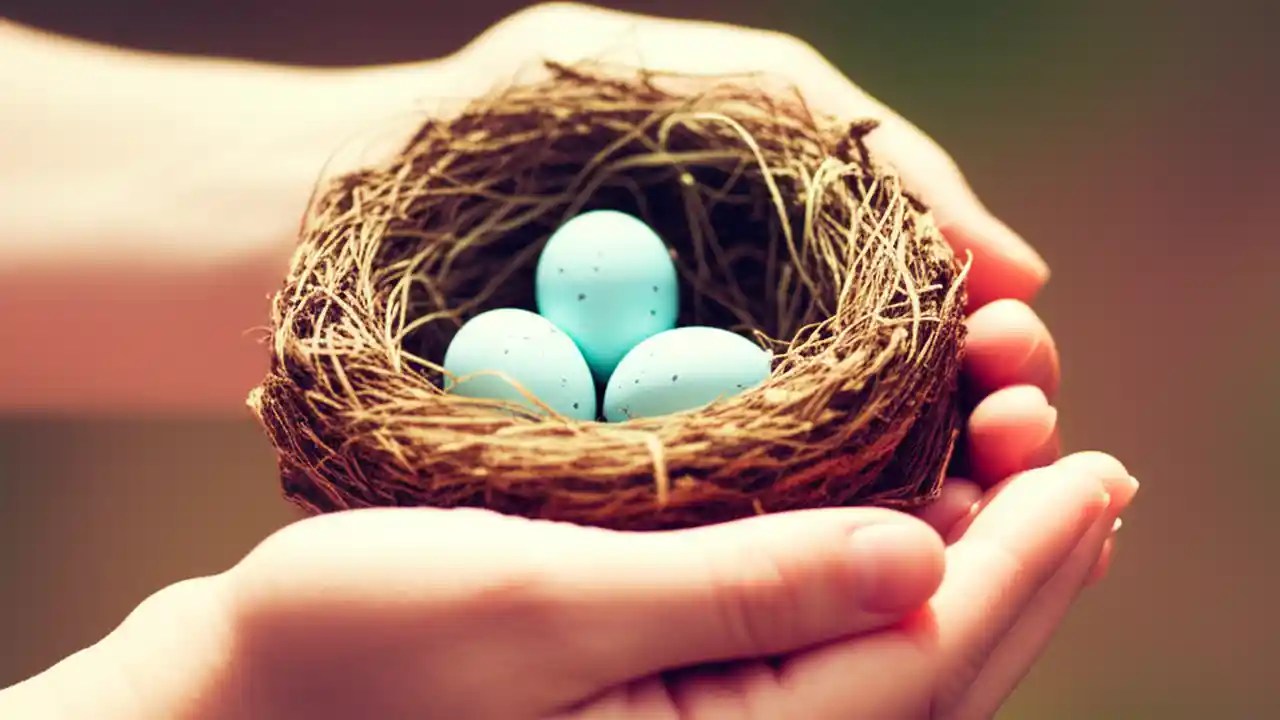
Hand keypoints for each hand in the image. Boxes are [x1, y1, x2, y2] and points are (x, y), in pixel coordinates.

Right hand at [199, 455, 1130, 719]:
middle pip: (927, 671)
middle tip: (1089, 457)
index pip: (921, 667)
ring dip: (964, 558)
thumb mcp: (549, 599)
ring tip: (1020, 462)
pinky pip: (820, 641)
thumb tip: (930, 554)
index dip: (1024, 565)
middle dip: (1020, 562)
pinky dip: (882, 567)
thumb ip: (741, 589)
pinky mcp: (675, 695)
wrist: (257, 688)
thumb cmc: (367, 641)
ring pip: (885, 655)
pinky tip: (911, 508)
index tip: (1095, 465)